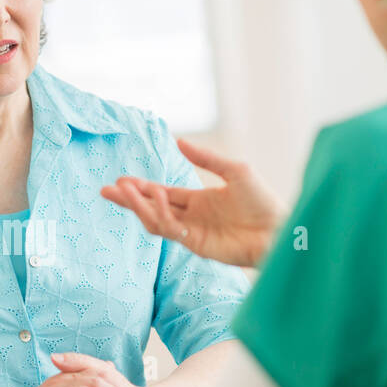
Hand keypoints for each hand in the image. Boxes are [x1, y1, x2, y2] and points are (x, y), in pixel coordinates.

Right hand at [101, 137, 283, 267]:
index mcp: (199, 200)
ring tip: (123, 192)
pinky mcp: (197, 245)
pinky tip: (156, 197)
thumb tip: (179, 141)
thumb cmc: (263, 201)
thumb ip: (206, 159)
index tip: (121, 180)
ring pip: (156, 220)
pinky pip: (171, 230)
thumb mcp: (234, 171)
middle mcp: (192, 217)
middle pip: (152, 208)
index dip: (141, 188)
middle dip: (129, 200)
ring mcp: (193, 232)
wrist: (280, 229)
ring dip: (138, 206)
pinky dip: (161, 213)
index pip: (162, 194)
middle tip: (106, 190)